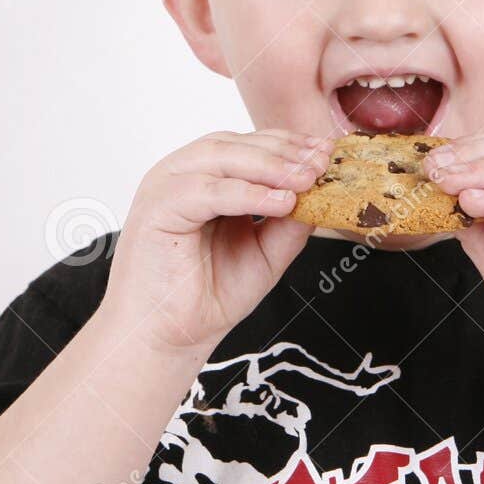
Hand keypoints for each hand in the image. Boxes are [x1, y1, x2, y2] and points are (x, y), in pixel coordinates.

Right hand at [101, 129, 331, 355]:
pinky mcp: (157, 208)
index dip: (289, 145)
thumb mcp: (264, 254)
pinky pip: (207, 191)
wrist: (167, 338)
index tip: (326, 151)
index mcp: (203, 179)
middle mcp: (181, 176)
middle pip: (236, 145)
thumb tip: (321, 194)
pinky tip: (280, 202)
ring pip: (221, 158)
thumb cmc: (205, 297)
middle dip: (284, 151)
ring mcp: (165, 188)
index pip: (248, 146)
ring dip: (270, 166)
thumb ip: (288, 223)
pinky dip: (247, 193)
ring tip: (307, 179)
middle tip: (321, 162)